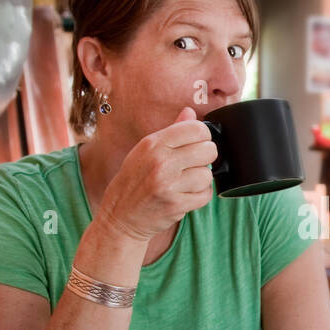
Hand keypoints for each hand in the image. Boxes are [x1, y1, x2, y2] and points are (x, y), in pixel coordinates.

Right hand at [95, 107, 216, 241]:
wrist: (120, 216)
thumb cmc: (133, 181)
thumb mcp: (145, 151)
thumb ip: (171, 132)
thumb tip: (190, 112)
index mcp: (153, 144)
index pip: (197, 129)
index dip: (203, 136)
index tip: (197, 144)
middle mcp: (160, 162)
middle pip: (208, 150)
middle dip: (206, 158)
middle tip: (193, 164)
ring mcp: (168, 185)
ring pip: (207, 174)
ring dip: (201, 180)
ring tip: (186, 182)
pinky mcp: (175, 205)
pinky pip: (205, 195)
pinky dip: (200, 196)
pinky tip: (185, 195)